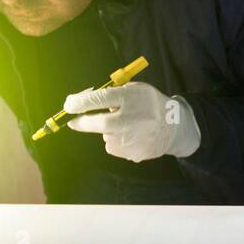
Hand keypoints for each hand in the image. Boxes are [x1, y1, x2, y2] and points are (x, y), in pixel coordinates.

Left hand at [63, 80, 200, 161]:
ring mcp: (134, 139)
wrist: (175, 127)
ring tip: (127, 126)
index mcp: (132, 98)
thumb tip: (85, 101)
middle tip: (74, 120)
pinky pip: (113, 147)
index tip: (68, 105)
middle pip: (98, 123)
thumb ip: (114, 94)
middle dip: (82, 122)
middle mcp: (133, 119)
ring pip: (106, 136)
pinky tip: (132, 136)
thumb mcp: (136, 90)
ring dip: (108, 131)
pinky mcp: (133, 152)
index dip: (80, 102)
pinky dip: (117, 141)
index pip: (100, 99)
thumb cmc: (150, 104)